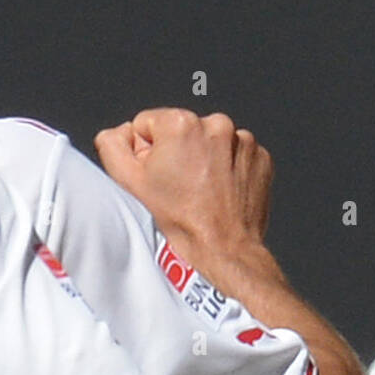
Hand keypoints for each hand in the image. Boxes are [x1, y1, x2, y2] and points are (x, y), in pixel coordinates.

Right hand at [94, 108, 272, 261]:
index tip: (162, 178)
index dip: (149, 152)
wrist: (225, 250)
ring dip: (205, 162)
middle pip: (183, 132)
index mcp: (181, 123)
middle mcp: (216, 125)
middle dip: (179, 154)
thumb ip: (112, 144)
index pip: (150, 125)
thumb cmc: (182, 221)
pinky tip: (223, 192)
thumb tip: (121, 133)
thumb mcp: (129, 182)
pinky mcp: (261, 159)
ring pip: (211, 143)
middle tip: (182, 189)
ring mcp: (243, 141)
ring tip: (204, 193)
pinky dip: (229, 170)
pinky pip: (236, 155)